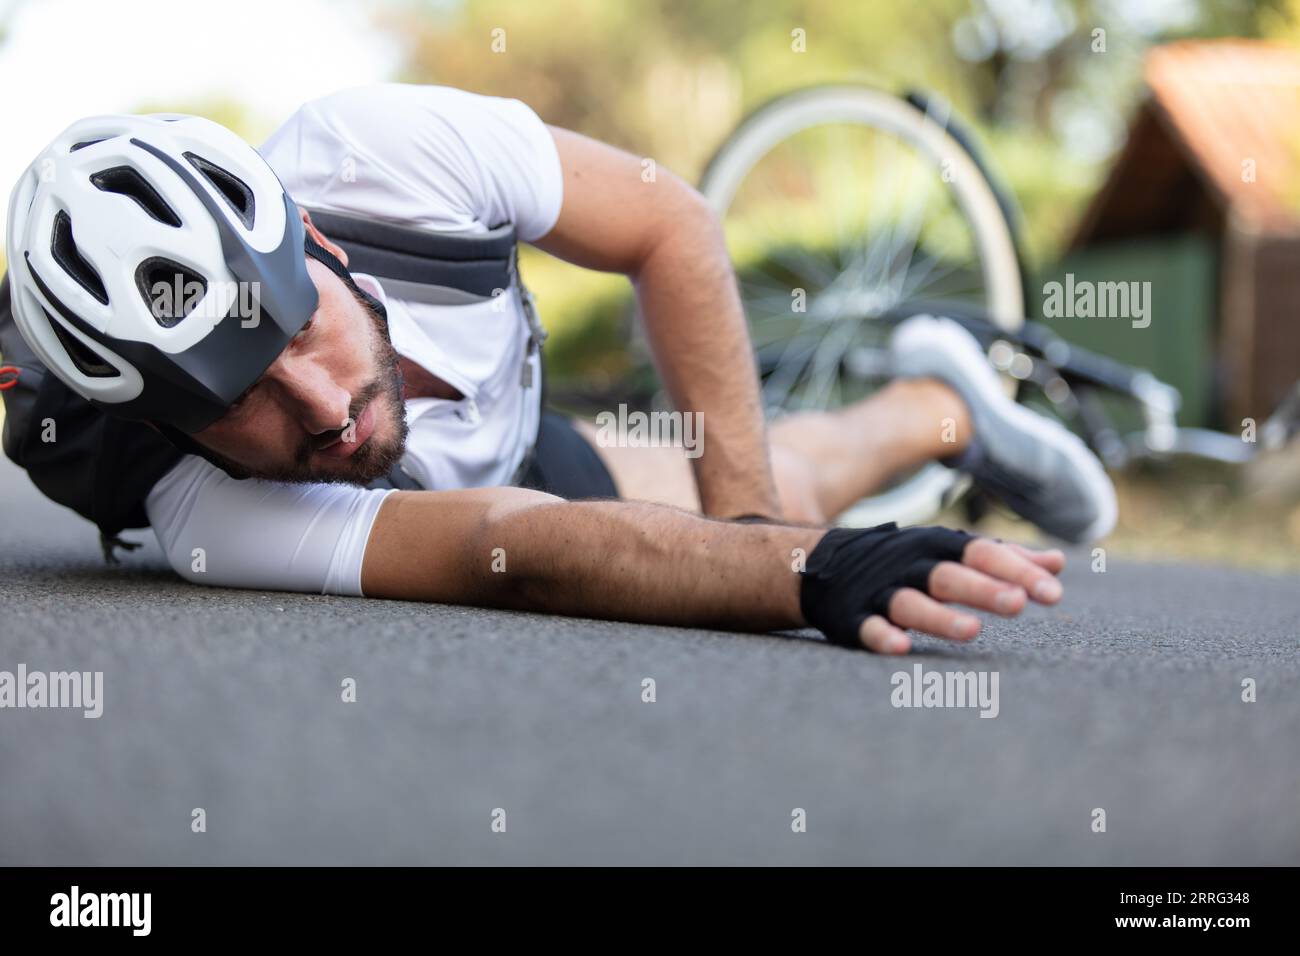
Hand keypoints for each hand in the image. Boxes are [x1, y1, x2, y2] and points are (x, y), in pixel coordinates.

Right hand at [859, 538, 1063, 653]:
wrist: (821, 562)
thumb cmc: (904, 560)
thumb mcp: (948, 551)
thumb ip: (1002, 559)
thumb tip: (1057, 562)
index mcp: (937, 548)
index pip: (982, 554)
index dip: (1018, 571)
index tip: (1054, 593)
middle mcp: (910, 566)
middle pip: (949, 576)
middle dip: (983, 589)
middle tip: (1019, 603)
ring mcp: (879, 592)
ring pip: (911, 603)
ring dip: (940, 617)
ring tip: (973, 632)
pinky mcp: (852, 616)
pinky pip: (867, 627)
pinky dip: (882, 636)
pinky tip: (901, 647)